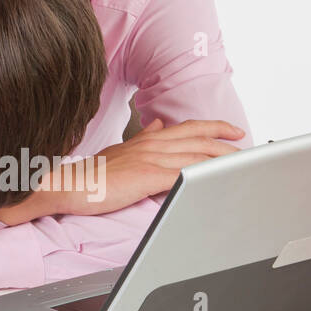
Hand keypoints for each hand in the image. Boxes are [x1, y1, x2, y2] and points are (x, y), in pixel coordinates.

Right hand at [0, 118, 244, 224]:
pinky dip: (203, 174)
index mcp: (145, 140)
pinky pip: (183, 173)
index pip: (185, 128)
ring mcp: (150, 159)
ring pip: (195, 153)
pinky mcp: (147, 177)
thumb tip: (156, 126)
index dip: (211, 127)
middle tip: (243, 140)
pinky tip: (216, 179)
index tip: (230, 130)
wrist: (67, 184)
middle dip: (224, 138)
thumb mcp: (118, 150)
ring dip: (220, 157)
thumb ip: (141, 139)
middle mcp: (150, 145)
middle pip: (197, 137)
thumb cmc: (88, 175)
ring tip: (240, 162)